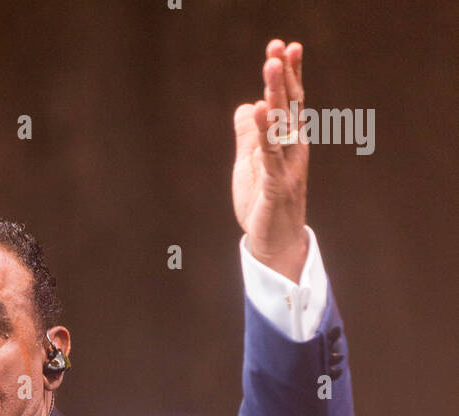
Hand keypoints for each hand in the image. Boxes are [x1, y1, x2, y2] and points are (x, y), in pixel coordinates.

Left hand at [232, 38, 308, 281]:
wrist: (274, 244)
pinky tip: (260, 109)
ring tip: (271, 65)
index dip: (288, 74)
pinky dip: (265, 131)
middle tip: (278, 46)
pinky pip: (270, 154)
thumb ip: (249, 135)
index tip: (284, 46)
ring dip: (277, 92)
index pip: (289, 102)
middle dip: (284, 75)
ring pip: (283, 123)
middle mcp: (293, 149)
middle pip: (290, 105)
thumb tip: (247, 104)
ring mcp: (287, 166)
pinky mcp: (276, 185)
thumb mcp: (250, 164)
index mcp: (288, 142)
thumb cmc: (264, 205)